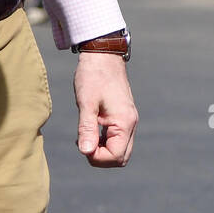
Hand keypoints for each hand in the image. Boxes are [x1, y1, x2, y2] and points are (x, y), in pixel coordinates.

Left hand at [74, 51, 138, 166]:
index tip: (82, 144)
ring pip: (119, 149)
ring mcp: (128, 119)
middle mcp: (130, 123)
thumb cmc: (93, 76)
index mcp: (124, 121)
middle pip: (121, 157)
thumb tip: (86, 152)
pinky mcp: (122, 116)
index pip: (116, 156)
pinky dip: (103, 141)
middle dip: (101, 158)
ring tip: (85, 136)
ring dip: (102, 150)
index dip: (97, 158)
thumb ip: (87, 129)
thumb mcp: (86, 103)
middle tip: (84, 143)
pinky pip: (117, 138)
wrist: (102, 55)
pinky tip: (90, 130)